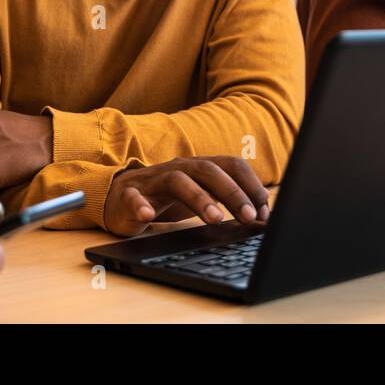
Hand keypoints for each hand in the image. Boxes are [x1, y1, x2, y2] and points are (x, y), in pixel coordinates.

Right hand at [103, 156, 270, 236]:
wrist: (120, 196)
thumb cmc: (169, 198)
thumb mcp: (202, 196)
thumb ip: (228, 201)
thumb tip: (263, 216)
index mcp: (200, 166)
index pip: (231, 165)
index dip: (250, 184)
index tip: (264, 211)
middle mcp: (179, 168)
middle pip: (208, 170)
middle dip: (231, 192)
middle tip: (248, 216)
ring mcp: (153, 180)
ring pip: (177, 180)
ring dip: (199, 198)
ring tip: (215, 219)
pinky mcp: (129, 195)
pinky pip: (134, 198)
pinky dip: (141, 206)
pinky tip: (148, 217)